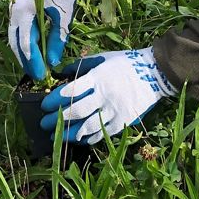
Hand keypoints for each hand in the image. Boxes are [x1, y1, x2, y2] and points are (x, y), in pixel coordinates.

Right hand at [8, 0, 82, 80]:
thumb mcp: (64, 15)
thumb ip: (58, 39)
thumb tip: (54, 62)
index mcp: (25, 11)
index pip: (26, 42)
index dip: (34, 61)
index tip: (42, 75)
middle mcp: (15, 12)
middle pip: (16, 43)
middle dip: (26, 61)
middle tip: (37, 77)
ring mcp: (14, 11)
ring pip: (15, 39)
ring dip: (24, 55)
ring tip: (34, 69)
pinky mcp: (19, 11)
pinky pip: (18, 32)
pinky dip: (24, 45)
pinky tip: (34, 54)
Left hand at [40, 47, 176, 144]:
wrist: (154, 73)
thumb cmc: (124, 64)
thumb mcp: (102, 59)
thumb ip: (81, 66)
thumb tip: (61, 73)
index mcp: (98, 78)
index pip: (71, 91)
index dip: (55, 99)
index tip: (45, 105)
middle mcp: (105, 95)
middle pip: (77, 111)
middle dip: (58, 119)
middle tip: (45, 123)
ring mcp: (115, 109)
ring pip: (88, 126)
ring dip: (70, 133)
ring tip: (58, 137)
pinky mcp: (124, 120)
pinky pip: (104, 132)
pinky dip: (90, 137)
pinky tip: (79, 140)